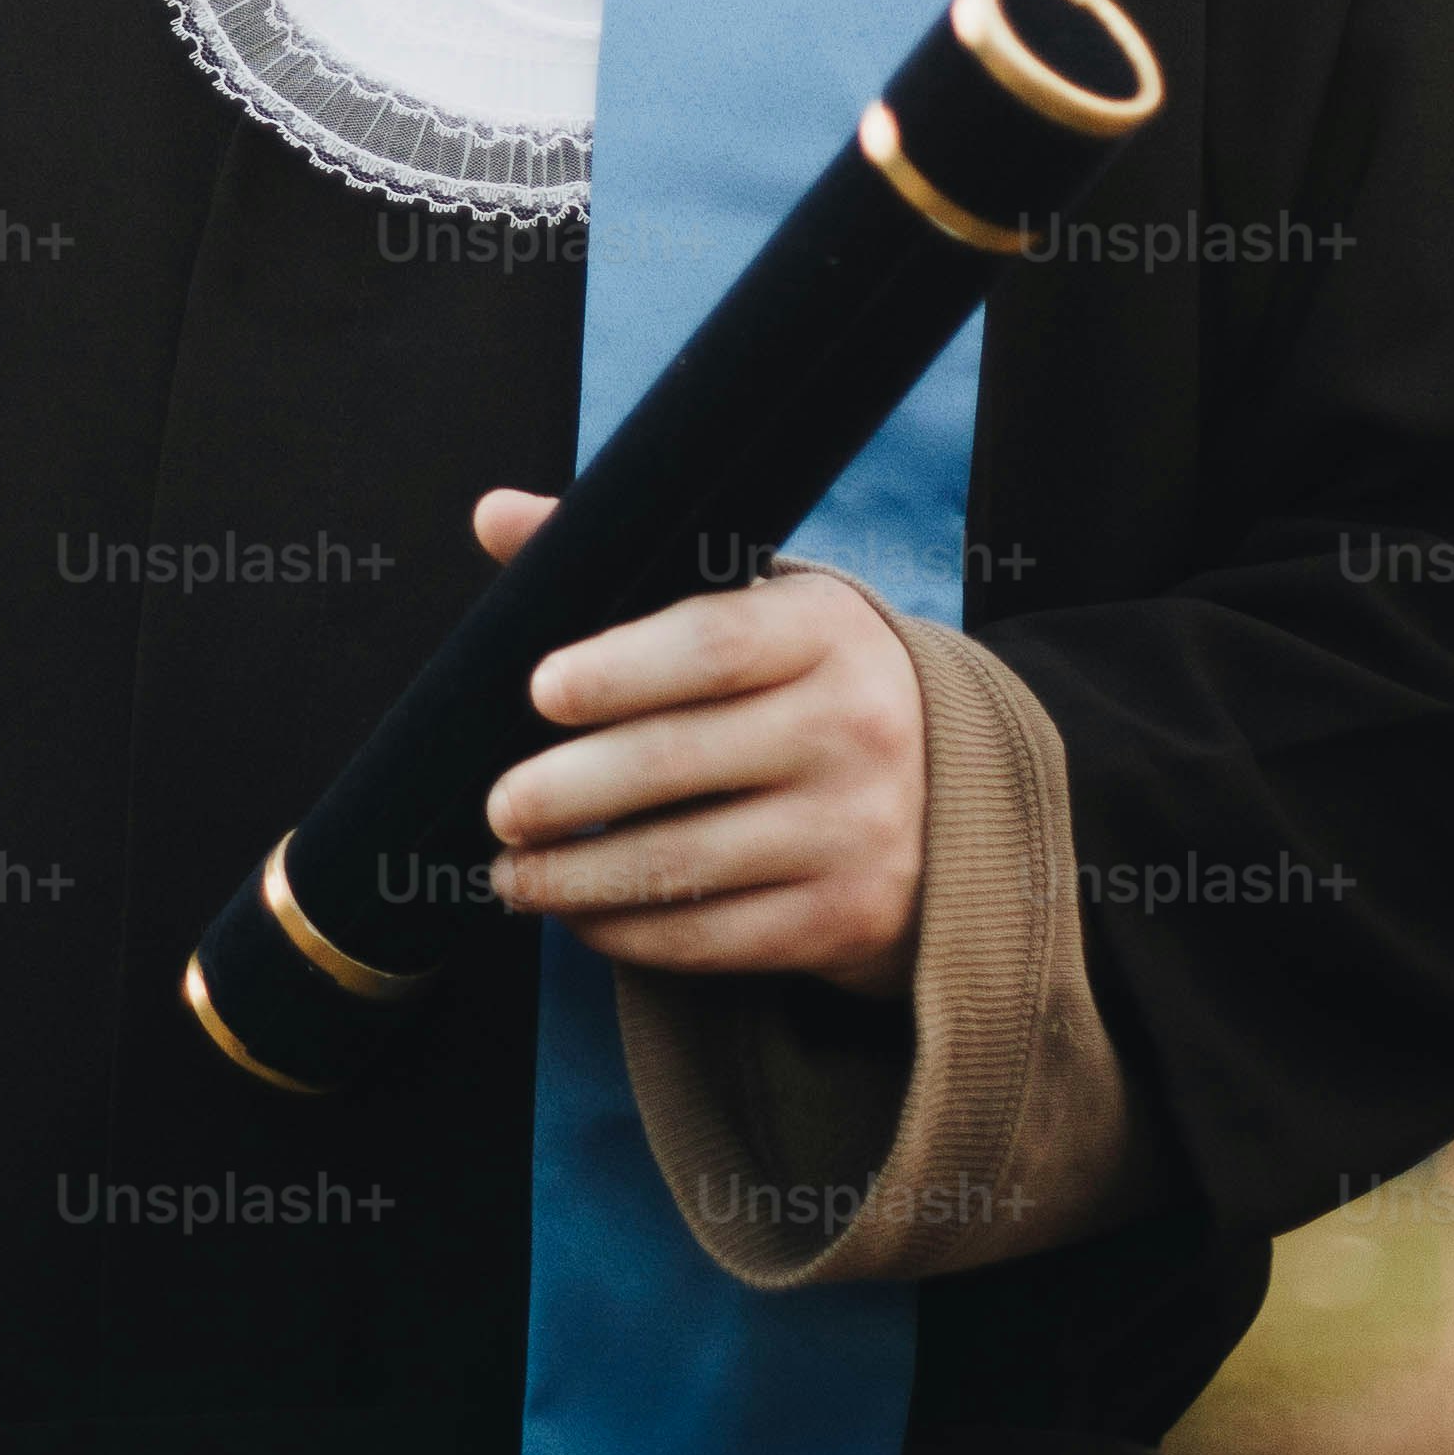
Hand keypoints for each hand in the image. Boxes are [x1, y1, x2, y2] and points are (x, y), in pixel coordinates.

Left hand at [467, 490, 925, 998]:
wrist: (959, 790)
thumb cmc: (809, 680)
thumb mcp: (755, 603)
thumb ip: (626, 563)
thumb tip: (494, 516)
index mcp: (823, 631)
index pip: (711, 643)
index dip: (619, 668)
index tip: (540, 690)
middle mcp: (853, 726)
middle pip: (681, 759)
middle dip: (572, 789)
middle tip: (501, 806)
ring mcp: (856, 830)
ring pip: (688, 863)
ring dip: (580, 877)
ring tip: (512, 873)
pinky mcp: (846, 919)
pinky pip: (717, 938)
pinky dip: (633, 934)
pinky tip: (580, 919)